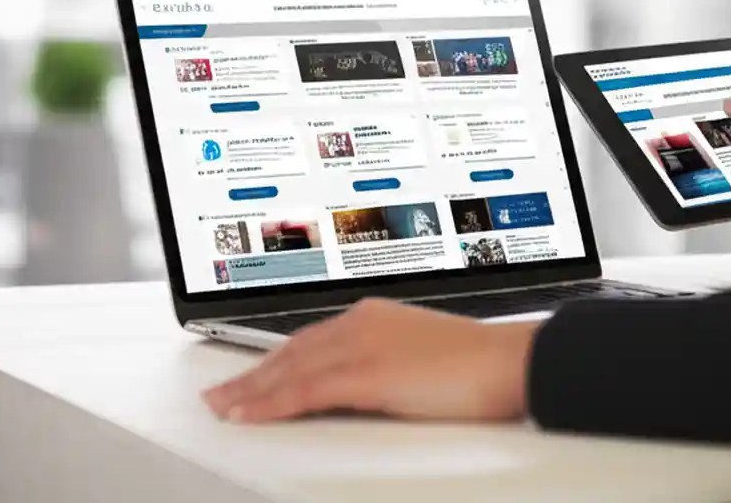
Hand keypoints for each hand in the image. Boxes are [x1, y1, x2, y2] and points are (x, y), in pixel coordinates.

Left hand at [202, 298, 538, 422]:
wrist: (511, 362)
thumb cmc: (480, 364)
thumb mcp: (421, 358)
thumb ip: (386, 365)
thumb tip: (365, 388)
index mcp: (374, 316)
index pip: (311, 339)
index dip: (274, 360)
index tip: (250, 375)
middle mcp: (362, 322)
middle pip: (291, 351)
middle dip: (252, 374)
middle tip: (219, 394)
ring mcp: (363, 346)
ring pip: (290, 369)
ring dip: (251, 390)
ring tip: (222, 407)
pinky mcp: (368, 373)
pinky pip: (305, 390)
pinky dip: (272, 403)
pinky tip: (250, 415)